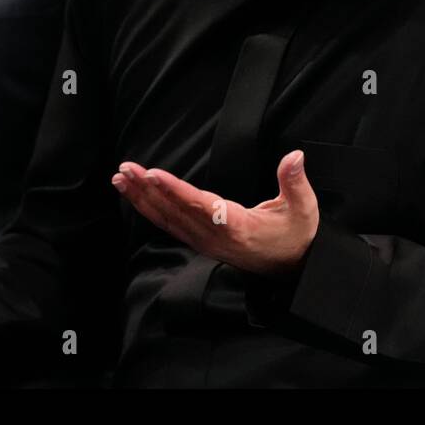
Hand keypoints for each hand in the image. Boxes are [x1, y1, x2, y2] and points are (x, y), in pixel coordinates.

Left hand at [111, 149, 318, 275]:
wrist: (291, 269)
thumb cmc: (295, 235)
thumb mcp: (303, 209)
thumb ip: (296, 182)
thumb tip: (295, 155)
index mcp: (238, 227)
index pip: (201, 205)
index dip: (175, 190)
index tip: (153, 174)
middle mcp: (215, 237)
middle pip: (175, 211)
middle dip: (148, 190)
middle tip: (125, 169)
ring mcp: (205, 242)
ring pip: (167, 220)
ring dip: (142, 199)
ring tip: (120, 179)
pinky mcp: (200, 242)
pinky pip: (170, 225)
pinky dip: (150, 209)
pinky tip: (136, 195)